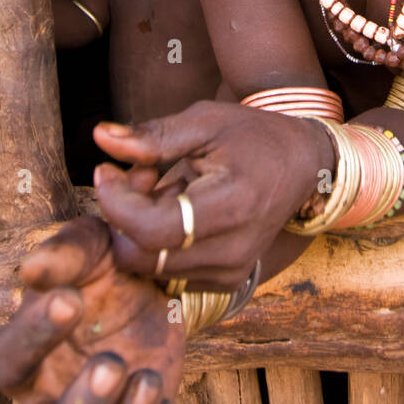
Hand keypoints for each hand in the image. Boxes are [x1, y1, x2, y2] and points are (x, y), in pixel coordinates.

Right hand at [0, 217, 186, 403]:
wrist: (160, 287)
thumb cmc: (110, 268)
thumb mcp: (92, 246)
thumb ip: (64, 253)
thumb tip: (32, 268)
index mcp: (27, 357)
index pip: (5, 364)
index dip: (31, 338)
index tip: (70, 300)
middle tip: (113, 363)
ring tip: (148, 380)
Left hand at [92, 101, 333, 287]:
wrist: (302, 166)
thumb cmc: (253, 136)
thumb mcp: (205, 122)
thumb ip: (153, 136)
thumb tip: (100, 137)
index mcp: (233, 206)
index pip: (153, 230)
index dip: (116, 203)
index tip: (105, 170)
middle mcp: (234, 250)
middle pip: (143, 256)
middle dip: (122, 216)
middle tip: (136, 175)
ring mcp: (232, 271)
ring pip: (150, 267)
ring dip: (138, 229)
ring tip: (160, 187)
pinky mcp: (227, 281)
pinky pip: (167, 272)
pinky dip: (157, 244)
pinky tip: (174, 209)